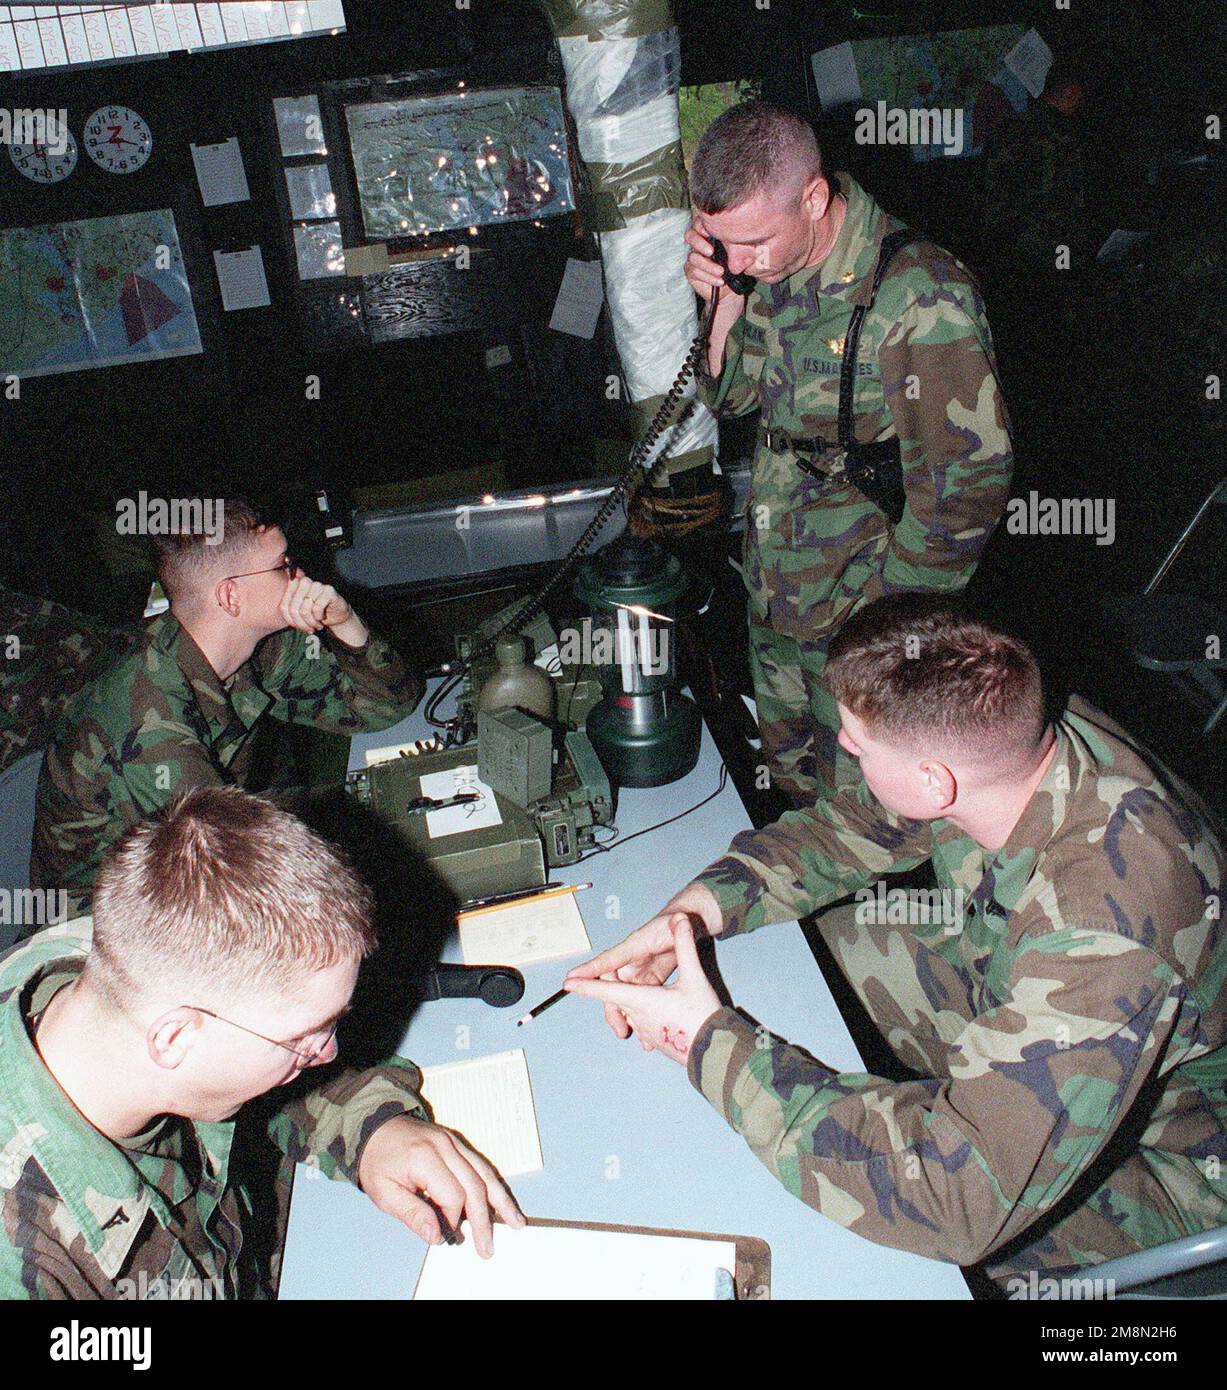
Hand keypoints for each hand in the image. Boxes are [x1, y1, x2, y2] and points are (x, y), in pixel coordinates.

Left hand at [279, 573, 352, 633]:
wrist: (337, 614)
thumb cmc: (316, 613)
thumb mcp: (299, 612)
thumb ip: (289, 609)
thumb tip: (283, 613)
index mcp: (294, 585)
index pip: (284, 606)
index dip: (290, 620)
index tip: (296, 626)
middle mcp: (304, 581)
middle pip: (293, 609)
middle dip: (301, 623)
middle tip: (309, 628)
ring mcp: (317, 585)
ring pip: (305, 610)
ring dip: (311, 622)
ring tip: (316, 625)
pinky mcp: (328, 590)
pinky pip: (317, 608)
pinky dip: (319, 617)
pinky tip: (322, 617)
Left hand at [357, 1114, 525, 1258]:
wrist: (375, 1128)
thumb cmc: (378, 1160)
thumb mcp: (384, 1192)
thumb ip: (411, 1214)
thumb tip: (435, 1236)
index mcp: (425, 1157)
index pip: (453, 1195)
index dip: (453, 1220)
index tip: (445, 1235)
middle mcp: (445, 1146)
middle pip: (475, 1185)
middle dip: (484, 1220)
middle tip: (488, 1247)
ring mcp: (453, 1142)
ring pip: (485, 1173)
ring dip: (501, 1201)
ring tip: (515, 1223)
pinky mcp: (457, 1143)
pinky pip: (480, 1165)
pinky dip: (494, 1185)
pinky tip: (502, 1201)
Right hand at [565, 883, 722, 1039]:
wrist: (683, 925)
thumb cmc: (674, 924)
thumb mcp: (676, 925)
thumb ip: (678, 926)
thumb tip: (680, 918)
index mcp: (634, 946)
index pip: (609, 959)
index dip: (590, 970)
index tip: (571, 979)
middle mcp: (630, 960)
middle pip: (611, 985)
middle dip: (610, 1006)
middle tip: (616, 1024)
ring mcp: (637, 971)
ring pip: (622, 996)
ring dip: (622, 1014)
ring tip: (624, 1031)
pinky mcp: (647, 980)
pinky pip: (638, 999)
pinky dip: (637, 1014)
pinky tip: (641, 1031)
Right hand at [684, 221, 740, 305]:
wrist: (731, 288)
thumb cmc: (735, 267)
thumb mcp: (738, 253)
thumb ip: (734, 243)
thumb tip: (738, 236)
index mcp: (709, 235)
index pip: (699, 223)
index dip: (701, 225)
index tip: (710, 232)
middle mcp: (699, 244)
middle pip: (690, 236)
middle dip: (699, 243)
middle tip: (711, 252)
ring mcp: (694, 258)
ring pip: (693, 257)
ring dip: (708, 266)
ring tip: (721, 272)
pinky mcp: (691, 272)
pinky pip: (695, 272)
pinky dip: (708, 277)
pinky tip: (719, 281)